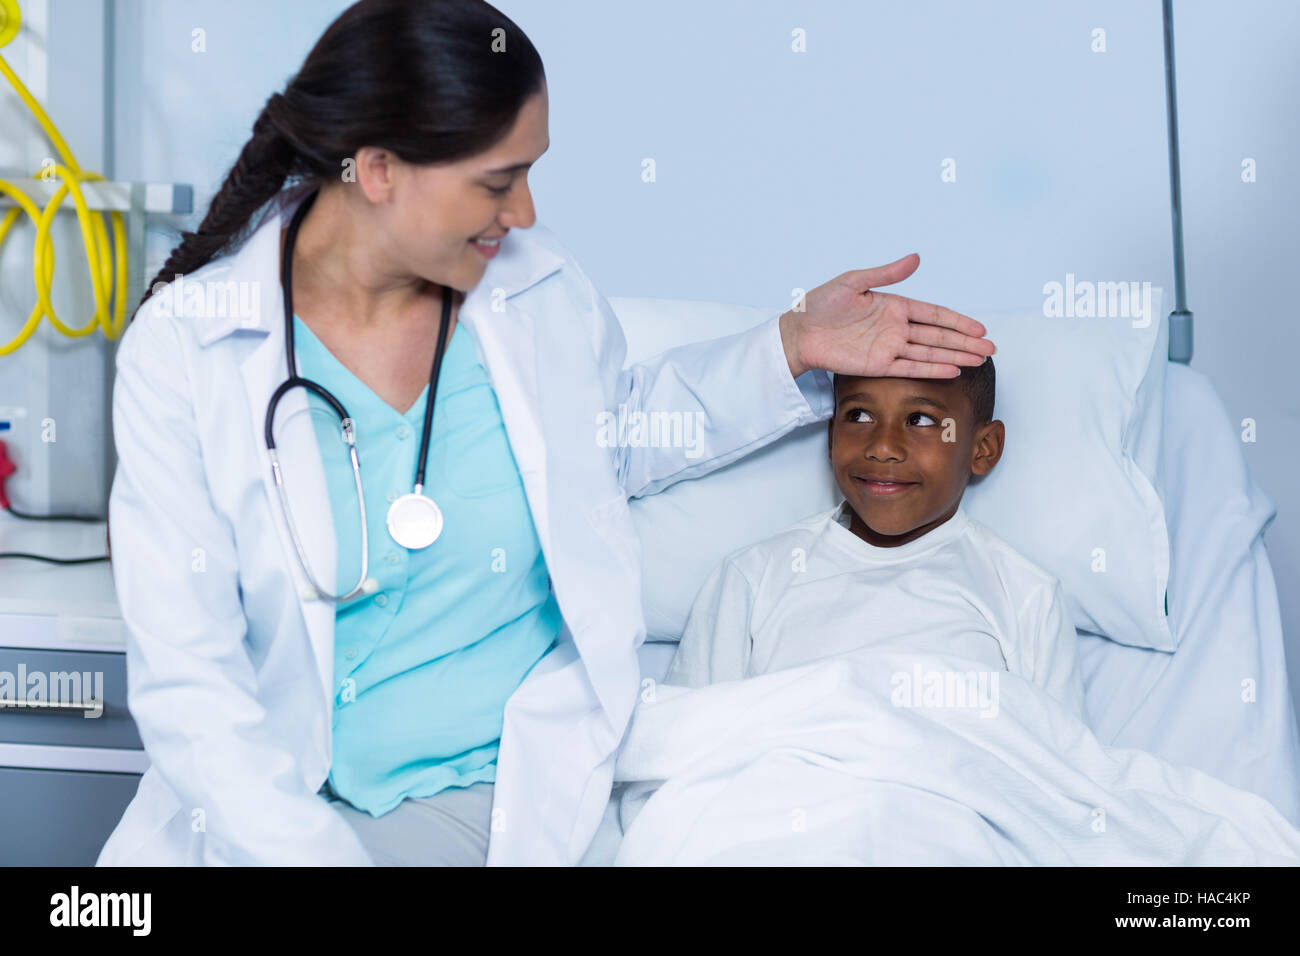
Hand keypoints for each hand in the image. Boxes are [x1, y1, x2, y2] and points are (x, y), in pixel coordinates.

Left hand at [778, 254, 993, 379]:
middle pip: (938, 336)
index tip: (979, 328)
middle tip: (991, 348)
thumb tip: (916, 258)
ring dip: (955, 357)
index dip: (958, 322)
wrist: (799, 331)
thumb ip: (887, 274)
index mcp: (895, 306)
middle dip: (965, 342)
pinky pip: (910, 367)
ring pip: (930, 353)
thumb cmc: (821, 304)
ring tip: (980, 360)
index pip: (934, 315)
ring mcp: (889, 348)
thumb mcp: (854, 281)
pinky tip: (952, 370)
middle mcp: (896, 328)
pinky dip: (931, 369)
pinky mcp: (878, 365)